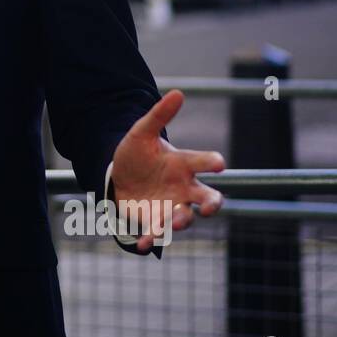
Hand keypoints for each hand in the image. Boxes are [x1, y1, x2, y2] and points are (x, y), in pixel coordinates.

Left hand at [110, 90, 224, 253]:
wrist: (119, 177)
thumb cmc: (137, 153)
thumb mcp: (142, 133)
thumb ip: (159, 116)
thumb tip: (177, 92)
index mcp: (184, 164)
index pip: (204, 162)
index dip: (212, 162)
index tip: (218, 164)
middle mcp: (184, 188)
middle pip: (208, 197)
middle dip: (213, 203)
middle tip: (211, 205)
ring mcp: (172, 207)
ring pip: (186, 217)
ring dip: (183, 220)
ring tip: (178, 221)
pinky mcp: (155, 221)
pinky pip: (158, 232)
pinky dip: (152, 238)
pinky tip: (143, 243)